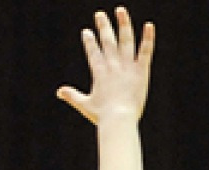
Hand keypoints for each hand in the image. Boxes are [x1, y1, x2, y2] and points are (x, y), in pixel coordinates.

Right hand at [57, 7, 155, 123]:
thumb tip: (59, 91)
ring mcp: (126, 67)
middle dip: (103, 27)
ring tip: (120, 10)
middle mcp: (112, 66)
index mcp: (99, 73)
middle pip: (107, 41)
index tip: (87, 31)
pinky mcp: (141, 71)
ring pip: (125, 41)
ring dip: (123, 24)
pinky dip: (148, 38)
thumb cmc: (103, 116)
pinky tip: (149, 25)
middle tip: (100, 14)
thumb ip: (72, 96)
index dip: (90, 42)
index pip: (93, 53)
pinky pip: (145, 51)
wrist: (119, 119)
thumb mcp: (85, 105)